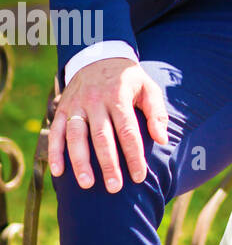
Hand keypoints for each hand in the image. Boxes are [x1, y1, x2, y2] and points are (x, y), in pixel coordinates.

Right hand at [48, 58, 169, 193]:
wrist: (100, 57)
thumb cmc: (129, 79)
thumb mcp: (148, 88)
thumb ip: (157, 113)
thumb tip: (162, 140)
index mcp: (119, 97)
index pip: (128, 131)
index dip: (133, 155)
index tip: (139, 176)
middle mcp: (96, 101)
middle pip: (102, 137)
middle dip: (108, 164)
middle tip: (115, 188)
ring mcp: (76, 106)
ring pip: (76, 137)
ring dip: (80, 162)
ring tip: (87, 184)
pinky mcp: (62, 109)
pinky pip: (55, 132)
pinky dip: (55, 152)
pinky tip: (59, 172)